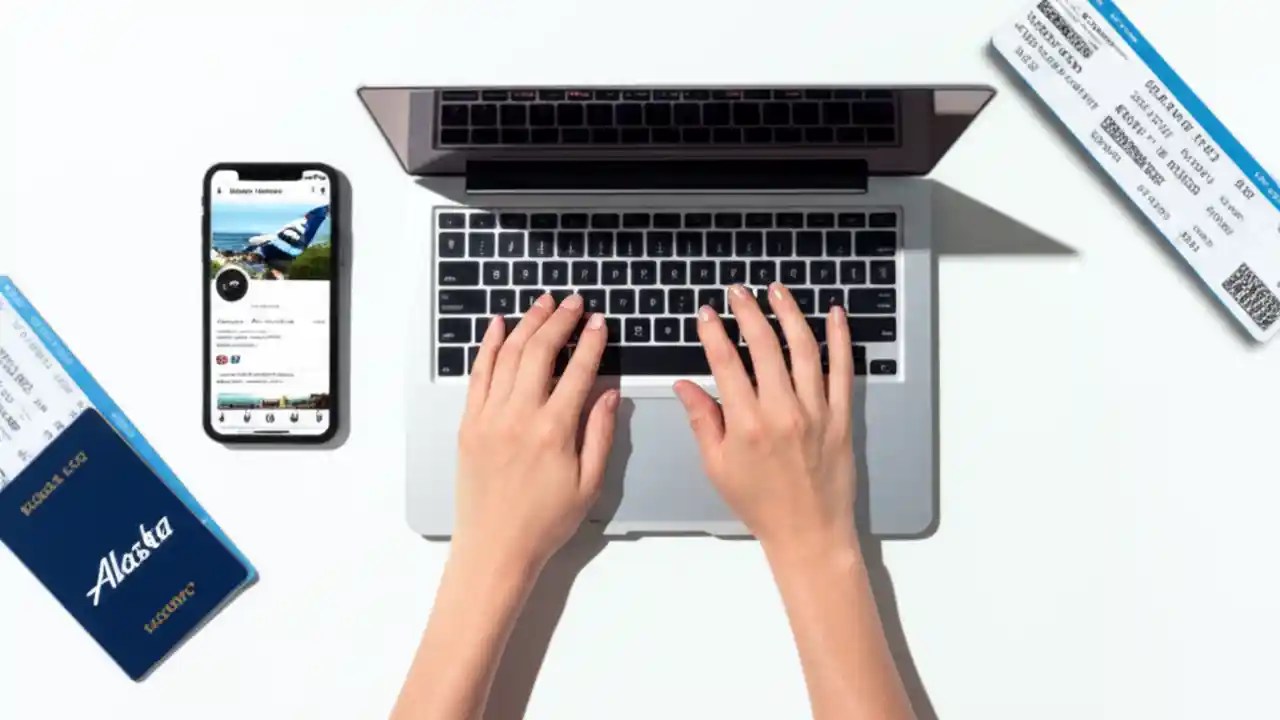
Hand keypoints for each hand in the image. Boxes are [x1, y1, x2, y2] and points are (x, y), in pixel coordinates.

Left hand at [454, 293, 617, 575]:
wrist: (495, 548)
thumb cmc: (545, 523)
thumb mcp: (589, 484)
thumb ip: (600, 433)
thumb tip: (609, 393)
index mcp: (554, 431)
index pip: (578, 372)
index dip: (591, 342)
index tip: (599, 322)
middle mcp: (519, 416)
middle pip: (540, 352)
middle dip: (560, 321)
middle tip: (575, 302)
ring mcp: (489, 417)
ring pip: (508, 355)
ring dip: (527, 324)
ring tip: (544, 304)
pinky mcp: (469, 423)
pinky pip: (478, 373)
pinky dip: (488, 344)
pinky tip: (499, 325)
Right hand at [674, 283, 856, 557]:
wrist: (809, 532)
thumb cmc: (759, 503)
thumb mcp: (717, 466)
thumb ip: (702, 420)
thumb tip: (685, 384)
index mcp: (746, 425)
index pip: (726, 363)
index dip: (713, 332)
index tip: (707, 313)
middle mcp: (782, 412)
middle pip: (764, 346)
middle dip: (748, 311)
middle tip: (738, 292)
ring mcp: (816, 411)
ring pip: (804, 348)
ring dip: (789, 313)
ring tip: (777, 290)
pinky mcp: (842, 416)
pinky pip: (842, 369)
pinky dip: (840, 339)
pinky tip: (834, 315)